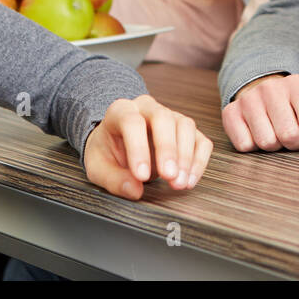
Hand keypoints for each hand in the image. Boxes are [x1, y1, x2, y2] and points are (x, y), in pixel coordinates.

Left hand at [83, 94, 212, 199]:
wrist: (117, 143)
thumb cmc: (107, 151)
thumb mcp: (98, 167)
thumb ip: (114, 179)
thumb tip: (134, 189)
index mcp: (120, 111)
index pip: (132, 121)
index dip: (138, 148)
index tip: (141, 176)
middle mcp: (147, 108)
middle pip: (163, 118)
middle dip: (168, 149)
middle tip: (169, 177)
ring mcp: (170, 116)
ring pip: (186, 126)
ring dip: (186, 157)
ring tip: (179, 183)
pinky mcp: (185, 131)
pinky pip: (200, 140)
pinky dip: (199, 161)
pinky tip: (189, 179)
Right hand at [223, 74, 298, 151]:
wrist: (263, 93)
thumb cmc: (295, 109)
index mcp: (296, 85)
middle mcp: (270, 88)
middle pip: (288, 135)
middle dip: (295, 145)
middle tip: (293, 138)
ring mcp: (248, 99)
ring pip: (266, 142)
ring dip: (275, 147)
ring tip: (277, 136)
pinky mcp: (230, 112)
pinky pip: (244, 145)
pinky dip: (254, 147)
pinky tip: (258, 134)